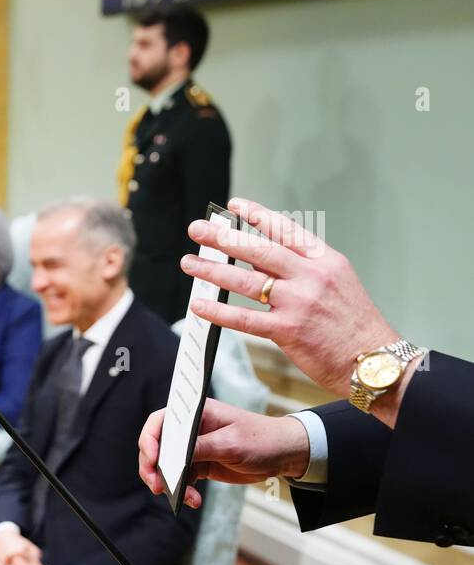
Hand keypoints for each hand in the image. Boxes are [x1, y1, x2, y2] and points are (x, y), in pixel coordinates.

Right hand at [138, 399, 310, 508]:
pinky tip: (193, 500)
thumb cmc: (262, 440)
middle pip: (158, 446)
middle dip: (154, 468)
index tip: (151, 460)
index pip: (160, 421)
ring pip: (168, 466)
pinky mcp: (201, 464)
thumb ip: (200, 448)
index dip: (149, 440)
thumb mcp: (230, 444)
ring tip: (181, 497)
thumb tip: (173, 458)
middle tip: (157, 486)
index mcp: (196, 414)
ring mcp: (194, 447)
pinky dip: (184, 490)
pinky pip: (183, 478)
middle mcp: (191, 429)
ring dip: (169, 483)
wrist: (284, 455)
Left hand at [181, 197, 401, 400]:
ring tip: (189, 263)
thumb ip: (302, 269)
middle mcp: (311, 277)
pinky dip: (218, 311)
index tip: (233, 205)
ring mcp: (299, 303)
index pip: (286, 230)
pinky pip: (244, 318)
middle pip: (259, 250)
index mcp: (325, 261)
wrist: (374, 360)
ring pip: (246, 280)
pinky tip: (198, 306)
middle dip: (224, 238)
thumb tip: (261, 258)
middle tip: (197, 230)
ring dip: (212, 271)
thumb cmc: (354, 324)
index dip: (258, 216)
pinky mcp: (287, 330)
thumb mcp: (337, 283)